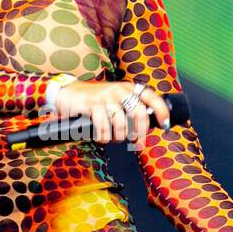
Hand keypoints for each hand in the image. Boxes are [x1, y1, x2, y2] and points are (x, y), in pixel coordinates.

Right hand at [53, 79, 171, 144]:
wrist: (67, 93)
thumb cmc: (94, 100)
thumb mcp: (114, 99)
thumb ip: (128, 108)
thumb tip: (145, 127)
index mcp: (128, 88)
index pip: (151, 97)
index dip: (162, 112)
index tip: (165, 125)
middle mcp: (119, 90)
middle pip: (140, 113)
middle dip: (140, 133)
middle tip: (136, 143)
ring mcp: (106, 97)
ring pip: (121, 123)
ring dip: (119, 137)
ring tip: (113, 139)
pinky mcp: (92, 105)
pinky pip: (103, 127)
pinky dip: (104, 137)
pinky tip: (101, 138)